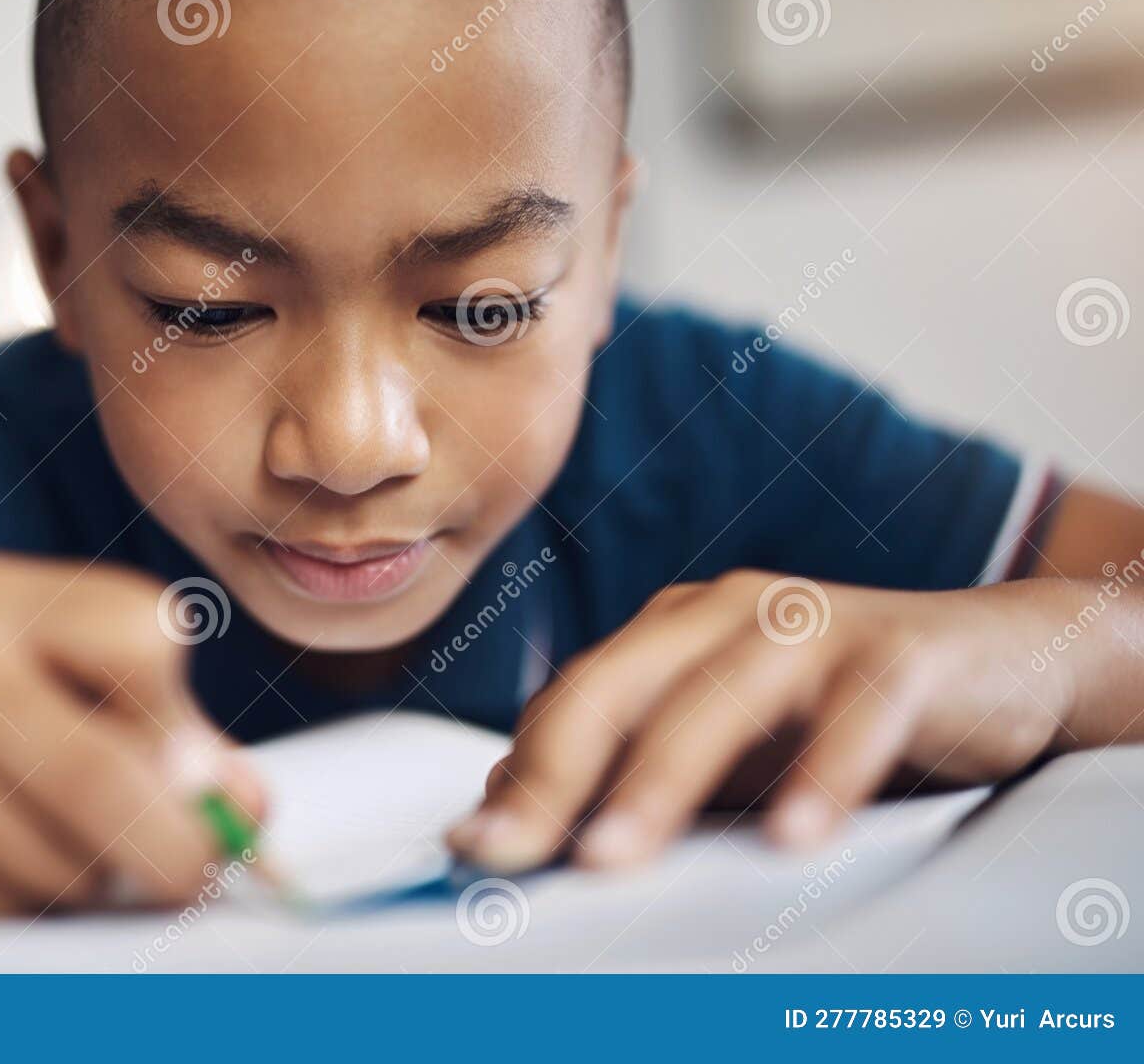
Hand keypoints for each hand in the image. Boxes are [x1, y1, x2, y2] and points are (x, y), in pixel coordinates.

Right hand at [0, 555, 262, 913]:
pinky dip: (36, 909)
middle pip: (110, 781)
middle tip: (195, 868)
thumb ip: (154, 714)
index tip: (175, 747)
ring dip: (102, 881)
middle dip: (180, 846)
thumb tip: (247, 807)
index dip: (179, 709)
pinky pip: (7, 913)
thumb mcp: (42, 659)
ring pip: (66, 865)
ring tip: (58, 843)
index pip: (146, 636)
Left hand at [448, 570, 1104, 872]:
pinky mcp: (900, 652)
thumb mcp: (728, 750)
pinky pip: (856, 713)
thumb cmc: (839, 715)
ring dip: (660, 782)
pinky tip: (793, 839)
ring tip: (610, 858)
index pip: (574, 701)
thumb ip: (635, 771)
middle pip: (619, 687)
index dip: (521, 775)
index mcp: (672, 632)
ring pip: (719, 699)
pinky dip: (822, 776)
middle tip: (510, 855)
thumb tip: (510, 817)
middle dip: (557, 775)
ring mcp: (811, 625)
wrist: (999, 662)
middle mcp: (726, 613)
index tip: (471, 850)